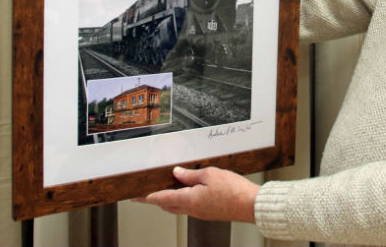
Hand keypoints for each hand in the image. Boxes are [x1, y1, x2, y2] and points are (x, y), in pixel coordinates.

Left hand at [134, 166, 259, 222]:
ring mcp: (200, 213)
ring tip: (168, 188)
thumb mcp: (209, 174)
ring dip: (170, 199)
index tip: (136, 196)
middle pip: (167, 205)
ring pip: (178, 207)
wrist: (249, 205)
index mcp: (188, 200)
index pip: (161, 198)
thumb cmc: (233, 190)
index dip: (146, 197)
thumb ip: (190, 174)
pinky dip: (183, 200)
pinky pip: (189, 207)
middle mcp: (192, 209)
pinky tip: (188, 191)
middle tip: (149, 191)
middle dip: (157, 199)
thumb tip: (177, 173)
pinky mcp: (208, 213)